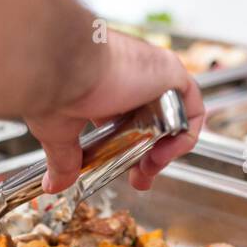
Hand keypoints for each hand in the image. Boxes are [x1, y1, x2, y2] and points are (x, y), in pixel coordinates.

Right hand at [26, 32, 203, 193]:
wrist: (60, 62)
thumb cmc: (54, 84)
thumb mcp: (59, 132)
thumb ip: (63, 160)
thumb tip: (54, 184)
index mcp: (107, 90)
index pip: (130, 125)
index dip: (132, 154)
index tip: (126, 175)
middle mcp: (132, 78)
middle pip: (155, 125)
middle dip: (150, 159)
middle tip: (140, 179)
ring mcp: (153, 73)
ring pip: (174, 119)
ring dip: (166, 151)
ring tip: (150, 167)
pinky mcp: (171, 72)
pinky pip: (192, 109)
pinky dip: (185, 136)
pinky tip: (165, 153)